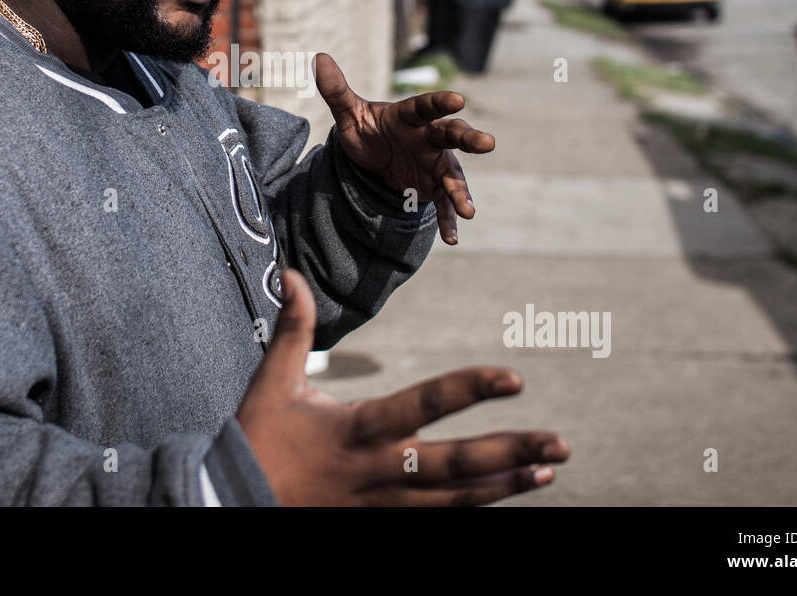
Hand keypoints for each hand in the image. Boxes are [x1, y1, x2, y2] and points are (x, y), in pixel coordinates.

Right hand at [236, 269, 570, 505]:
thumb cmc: (258, 439)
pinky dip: (477, 508)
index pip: (423, 405)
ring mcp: (385, 504)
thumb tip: (292, 274)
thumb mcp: (271, 382)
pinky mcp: (383, 523)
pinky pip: (439, 519)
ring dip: (506, 484)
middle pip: (455, 464)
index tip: (514, 379)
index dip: (469, 389)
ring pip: (457, 499)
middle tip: (560, 444)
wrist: (236, 505)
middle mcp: (380, 470)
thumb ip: (292, 328)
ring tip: (549, 470)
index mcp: (357, 429)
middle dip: (510, 452)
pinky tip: (509, 495)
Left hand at [313, 52, 494, 244]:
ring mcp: (434, 164)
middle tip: (488, 143)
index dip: (441, 102)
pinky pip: (443, 204)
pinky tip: (451, 238)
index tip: (458, 99)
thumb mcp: (349, 114)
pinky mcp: (433, 188)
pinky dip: (447, 220)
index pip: (426, 107)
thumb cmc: (367, 131)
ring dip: (461, 191)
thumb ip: (337, 90)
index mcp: (410, 116)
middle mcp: (429, 138)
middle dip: (469, 139)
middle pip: (452, 136)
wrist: (372, 160)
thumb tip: (319, 58)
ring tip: (468, 210)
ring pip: (453, 175)